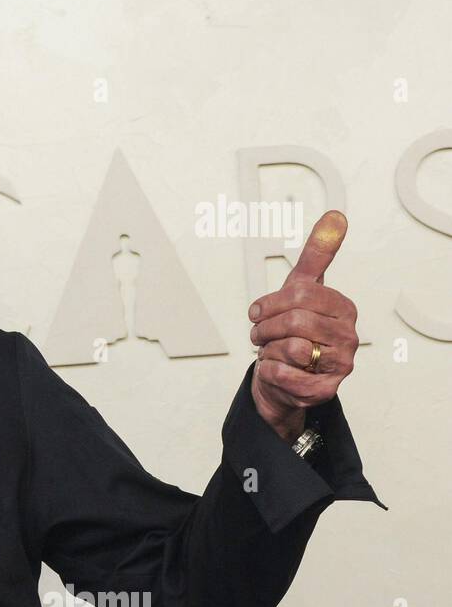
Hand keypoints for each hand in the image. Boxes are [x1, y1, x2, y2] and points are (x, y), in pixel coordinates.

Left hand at [247, 210, 358, 441]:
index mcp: (344, 308)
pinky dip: (269, 371)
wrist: (283, 376)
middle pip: (294, 321)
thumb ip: (318, 253)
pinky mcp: (324, 391)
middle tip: (261, 335)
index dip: (269, 304)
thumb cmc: (292, 330)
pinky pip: (282, 374)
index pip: (301, 294)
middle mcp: (349, 336)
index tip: (258, 312)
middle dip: (266, 329)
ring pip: (289, 348)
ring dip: (268, 350)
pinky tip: (277, 370)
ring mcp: (340, 366)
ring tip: (274, 352)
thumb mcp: (301, 287)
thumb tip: (336, 216)